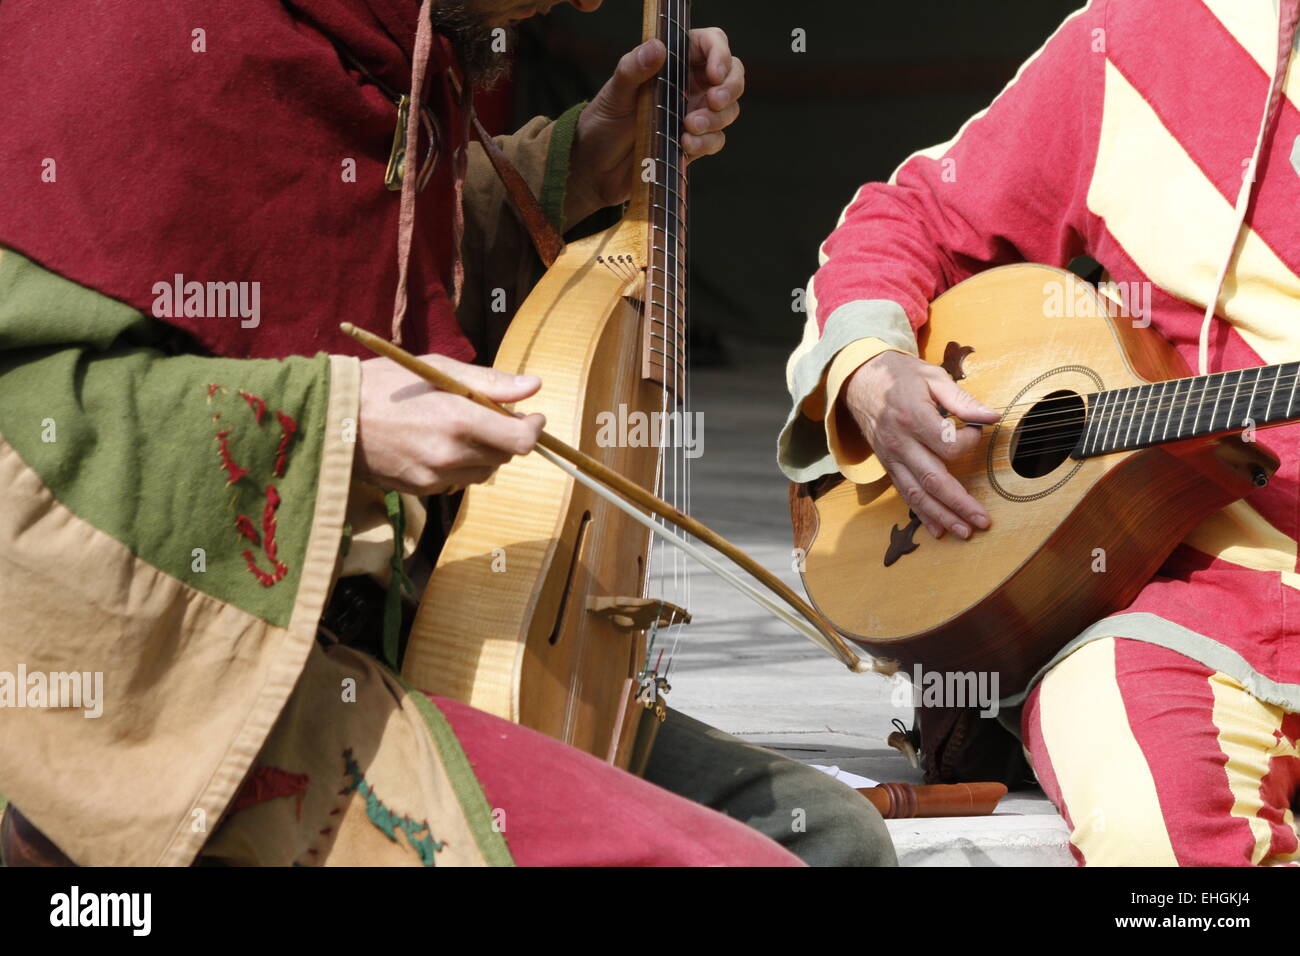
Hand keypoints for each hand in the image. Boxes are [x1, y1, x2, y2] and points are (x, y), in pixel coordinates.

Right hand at [354, 354, 544, 495]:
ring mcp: (434, 476)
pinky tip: (435, 443)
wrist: (332, 417)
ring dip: (483, 453)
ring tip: (457, 429)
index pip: (520, 441)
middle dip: (506, 437)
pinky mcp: (420, 490)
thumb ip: (490, 382)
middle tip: (489, 416)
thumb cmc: (385, 384)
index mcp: (459, 420)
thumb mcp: (439, 369)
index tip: (531, 416)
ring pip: (483, 472)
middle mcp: (450, 454)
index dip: (532, 429)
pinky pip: (456, 480)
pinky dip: (458, 464)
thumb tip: (533, 386)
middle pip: (504, 457)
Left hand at [566, 27, 744, 222]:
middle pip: (731, 77)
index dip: (720, 55)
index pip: (710, 44)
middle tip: (713, 101)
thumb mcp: (614, 94)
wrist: (595, 168)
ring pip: (727, 110)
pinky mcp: (693, 143)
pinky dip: (706, 142)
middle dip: (730, 88)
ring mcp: (693, 115)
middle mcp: (687, 86)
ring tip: (688, 128)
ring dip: (716, 119)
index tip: (714, 74)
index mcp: (672, 63)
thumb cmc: (602, 124)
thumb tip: (657, 47)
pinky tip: (685, 144)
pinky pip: (715, 140)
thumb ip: (633, 68)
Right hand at [839, 351, 999, 539]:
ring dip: (941, 516)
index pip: (948, 445)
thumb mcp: (932, 376)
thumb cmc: (899, 376)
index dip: (970, 442)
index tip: (976, 431)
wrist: (858, 380)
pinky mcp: (888, 465)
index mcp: (913, 417)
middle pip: (933, 480)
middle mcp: (900, 443)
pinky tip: (938, 529)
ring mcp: (892, 457)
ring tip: (964, 532)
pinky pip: (905, 493)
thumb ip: (962, 399)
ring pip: (918, 493)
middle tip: (982, 521)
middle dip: (959, 504)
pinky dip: (922, 514)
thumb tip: (991, 417)